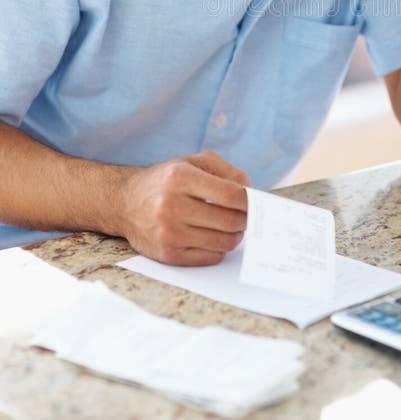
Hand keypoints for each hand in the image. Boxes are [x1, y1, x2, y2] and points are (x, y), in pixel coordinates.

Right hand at [120, 150, 249, 265]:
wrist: (124, 203)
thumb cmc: (166, 180)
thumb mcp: (193, 162)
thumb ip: (227, 171)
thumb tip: (251, 192)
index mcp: (180, 177)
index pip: (230, 194)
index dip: (250, 200)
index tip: (257, 202)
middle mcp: (171, 205)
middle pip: (230, 220)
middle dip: (246, 219)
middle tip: (248, 216)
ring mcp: (169, 233)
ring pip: (224, 241)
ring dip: (236, 235)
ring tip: (231, 225)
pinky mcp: (168, 255)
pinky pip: (211, 257)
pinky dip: (220, 248)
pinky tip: (214, 236)